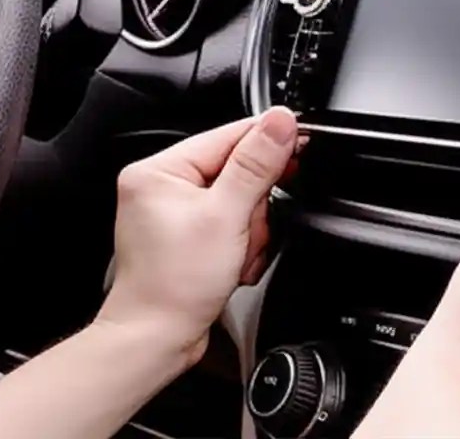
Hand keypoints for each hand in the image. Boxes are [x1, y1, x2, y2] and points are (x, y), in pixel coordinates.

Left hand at [96, 107, 298, 364]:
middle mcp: (162, 187)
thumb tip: (281, 121)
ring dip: (250, 231)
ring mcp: (175, 214)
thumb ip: (257, 164)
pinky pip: (233, 224)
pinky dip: (242, 245)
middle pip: (240, 172)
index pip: (229, 135)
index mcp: (159, 170)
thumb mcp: (226, 215)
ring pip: (242, 202)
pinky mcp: (190, 237)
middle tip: (246, 232)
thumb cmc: (174, 285)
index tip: (301, 144)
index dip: (269, 143)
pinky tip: (233, 264)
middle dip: (253, 208)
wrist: (157, 339)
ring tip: (236, 255)